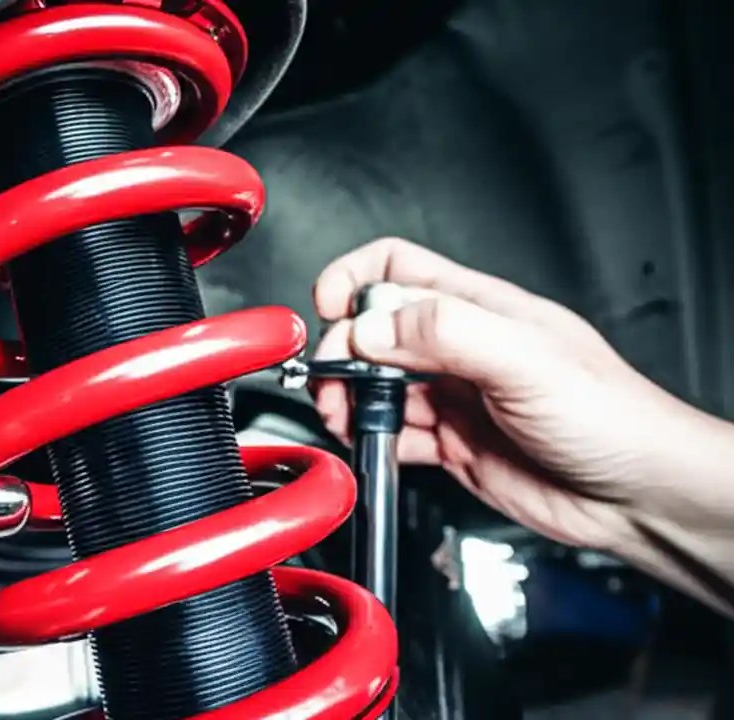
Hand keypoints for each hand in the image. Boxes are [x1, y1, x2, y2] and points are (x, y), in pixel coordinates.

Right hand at [310, 238, 733, 562]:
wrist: (636, 496)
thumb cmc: (610, 417)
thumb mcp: (524, 358)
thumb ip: (444, 331)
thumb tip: (371, 327)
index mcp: (477, 308)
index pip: (393, 268)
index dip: (351, 280)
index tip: (330, 311)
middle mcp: (458, 347)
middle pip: (371, 331)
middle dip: (341, 352)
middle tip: (337, 381)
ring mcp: (453, 395)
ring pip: (374, 385)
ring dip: (348, 399)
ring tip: (346, 417)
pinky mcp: (452, 442)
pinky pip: (393, 434)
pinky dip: (372, 440)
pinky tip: (377, 446)